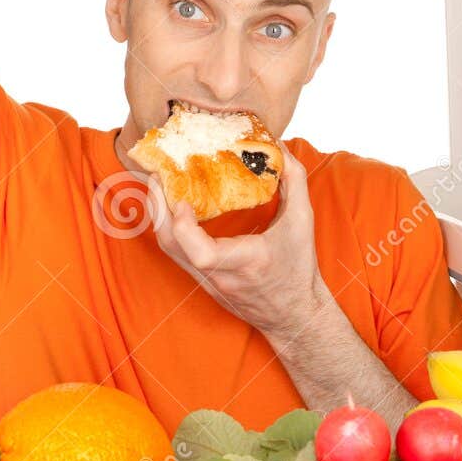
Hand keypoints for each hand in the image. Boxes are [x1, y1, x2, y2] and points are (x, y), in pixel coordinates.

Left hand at [147, 149, 329, 346]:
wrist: (293, 315)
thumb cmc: (298, 269)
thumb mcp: (303, 222)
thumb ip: (294, 181)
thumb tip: (279, 145)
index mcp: (246, 261)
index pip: (204, 255)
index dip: (184, 227)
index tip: (184, 200)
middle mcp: (221, 275)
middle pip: (172, 247)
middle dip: (158, 208)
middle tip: (158, 174)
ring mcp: (207, 281)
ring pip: (168, 250)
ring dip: (159, 216)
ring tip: (160, 184)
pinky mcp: (202, 281)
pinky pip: (176, 253)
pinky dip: (168, 227)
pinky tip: (172, 206)